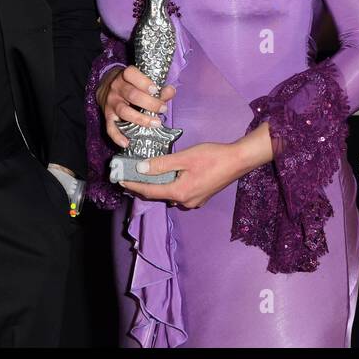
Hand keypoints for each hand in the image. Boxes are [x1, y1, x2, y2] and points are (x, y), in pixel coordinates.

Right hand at [96, 65, 175, 148]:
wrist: (106, 89)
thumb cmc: (130, 85)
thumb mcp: (141, 82)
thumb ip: (158, 88)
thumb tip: (171, 91)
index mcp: (125, 76)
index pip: (130, 73)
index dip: (143, 82)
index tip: (155, 90)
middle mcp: (116, 88)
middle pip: (132, 95)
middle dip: (150, 103)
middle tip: (162, 109)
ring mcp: (111, 103)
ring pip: (124, 111)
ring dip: (141, 119)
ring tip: (155, 124)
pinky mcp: (107, 116)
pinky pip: (110, 128)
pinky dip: (117, 136)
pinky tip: (126, 143)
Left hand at [121, 142, 247, 208]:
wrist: (238, 160)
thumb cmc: (212, 157)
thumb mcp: (184, 158)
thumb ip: (161, 164)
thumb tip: (141, 169)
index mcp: (179, 193)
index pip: (149, 191)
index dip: (133, 185)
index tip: (120, 179)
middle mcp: (185, 202)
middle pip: (158, 194)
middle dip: (144, 185)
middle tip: (130, 174)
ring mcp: (194, 201)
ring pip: (169, 194)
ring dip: (158, 185)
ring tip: (146, 173)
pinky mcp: (201, 196)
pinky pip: (179, 192)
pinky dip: (170, 185)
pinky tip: (168, 175)